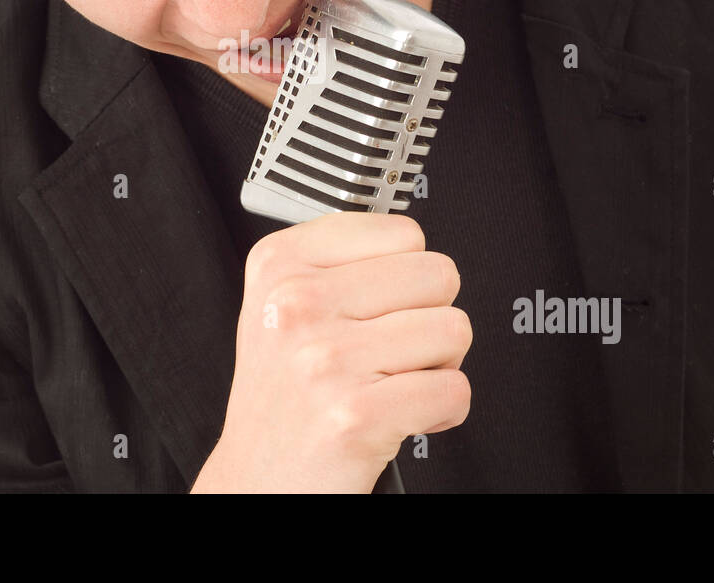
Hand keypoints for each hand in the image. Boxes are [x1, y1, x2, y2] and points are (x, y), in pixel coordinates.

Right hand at [191, 212, 471, 491]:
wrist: (258, 480)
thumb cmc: (284, 396)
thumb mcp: (283, 304)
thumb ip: (341, 262)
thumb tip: (414, 244)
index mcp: (280, 264)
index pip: (404, 233)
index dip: (405, 276)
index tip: (376, 308)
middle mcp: (297, 305)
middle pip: (438, 275)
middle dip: (429, 316)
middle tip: (391, 351)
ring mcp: (325, 359)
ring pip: (454, 330)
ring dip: (437, 366)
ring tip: (392, 383)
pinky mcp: (356, 415)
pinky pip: (455, 391)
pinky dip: (443, 412)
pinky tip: (401, 416)